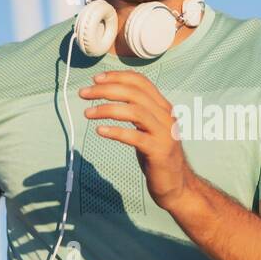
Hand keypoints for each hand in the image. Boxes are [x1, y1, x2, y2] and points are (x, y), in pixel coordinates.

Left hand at [79, 71, 195, 210]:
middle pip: (134, 93)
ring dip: (107, 109)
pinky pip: (134, 137)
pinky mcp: (158, 151)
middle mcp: (165, 116)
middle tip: (84, 93)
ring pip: (135, 111)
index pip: (140, 82)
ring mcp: (164, 133)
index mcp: (162, 106)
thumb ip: (137, 110)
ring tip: (87, 113)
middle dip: (106, 90)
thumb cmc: (156, 153)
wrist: (176, 183)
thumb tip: (112, 93)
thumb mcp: (148, 126)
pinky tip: (100, 131)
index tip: (96, 78)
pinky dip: (116, 131)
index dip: (117, 76)